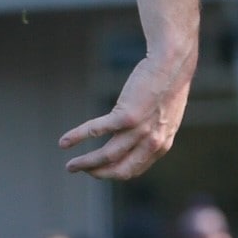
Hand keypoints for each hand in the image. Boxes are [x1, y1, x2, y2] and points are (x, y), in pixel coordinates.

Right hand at [59, 51, 194, 178]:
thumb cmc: (168, 85)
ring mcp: (139, 130)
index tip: (98, 170)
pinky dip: (77, 137)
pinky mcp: (127, 116)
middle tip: (80, 170)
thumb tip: (137, 139)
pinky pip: (96, 131)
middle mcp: (152, 142)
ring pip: (106, 157)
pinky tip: (64, 142)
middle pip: (119, 171)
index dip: (112, 173)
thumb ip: (154, 131)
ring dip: (85, 164)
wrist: (173, 63)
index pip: (132, 170)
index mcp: (161, 144)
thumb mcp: (166, 117)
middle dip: (96, 174)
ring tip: (70, 166)